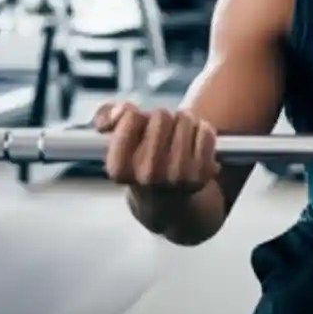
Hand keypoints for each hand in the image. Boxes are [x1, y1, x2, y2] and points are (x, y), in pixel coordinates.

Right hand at [92, 101, 220, 195]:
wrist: (168, 201)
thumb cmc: (140, 161)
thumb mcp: (118, 141)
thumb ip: (107, 117)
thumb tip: (119, 112)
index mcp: (119, 168)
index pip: (131, 116)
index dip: (138, 115)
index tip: (139, 128)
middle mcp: (147, 176)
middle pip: (161, 115)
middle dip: (163, 117)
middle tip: (163, 130)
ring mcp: (176, 177)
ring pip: (185, 120)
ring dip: (184, 120)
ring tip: (179, 134)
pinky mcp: (201, 175)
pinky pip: (206, 132)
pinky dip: (202, 129)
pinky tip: (195, 140)